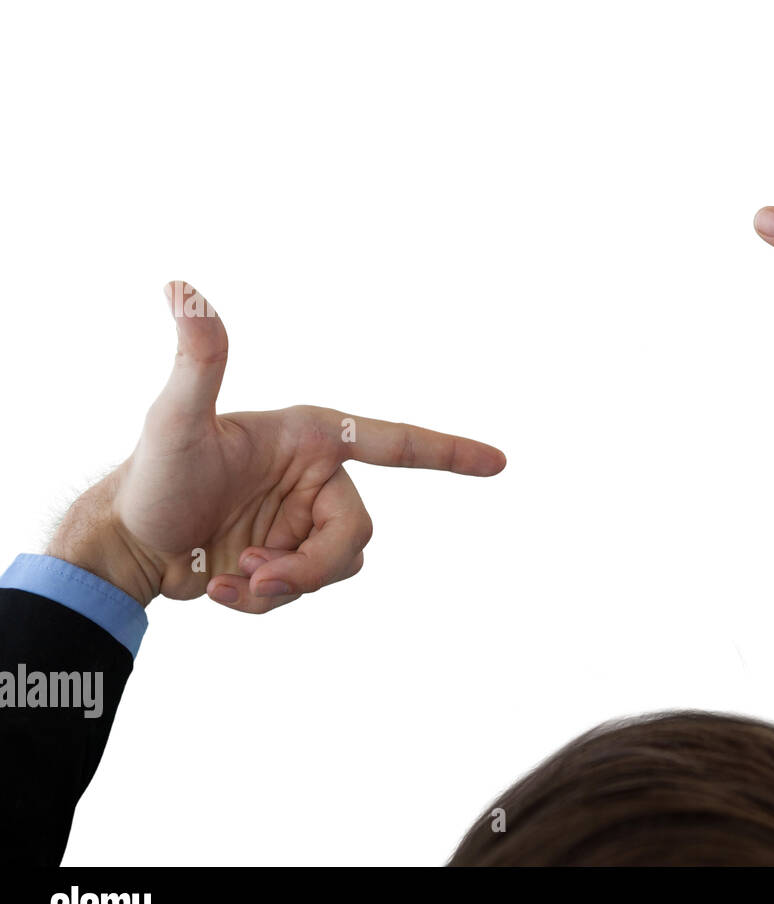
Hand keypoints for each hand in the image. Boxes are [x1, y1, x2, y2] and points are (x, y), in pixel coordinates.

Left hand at [48, 281, 505, 611]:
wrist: (128, 543)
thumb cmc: (152, 473)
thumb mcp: (177, 418)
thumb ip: (199, 359)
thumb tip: (181, 286)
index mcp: (312, 439)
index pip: (395, 443)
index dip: (449, 452)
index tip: (499, 462)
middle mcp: (317, 478)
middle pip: (359, 532)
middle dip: (311, 565)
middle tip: (260, 575)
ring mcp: (305, 521)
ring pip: (340, 565)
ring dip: (286, 583)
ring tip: (234, 577)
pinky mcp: (290, 559)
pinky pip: (307, 589)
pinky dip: (265, 600)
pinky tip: (221, 588)